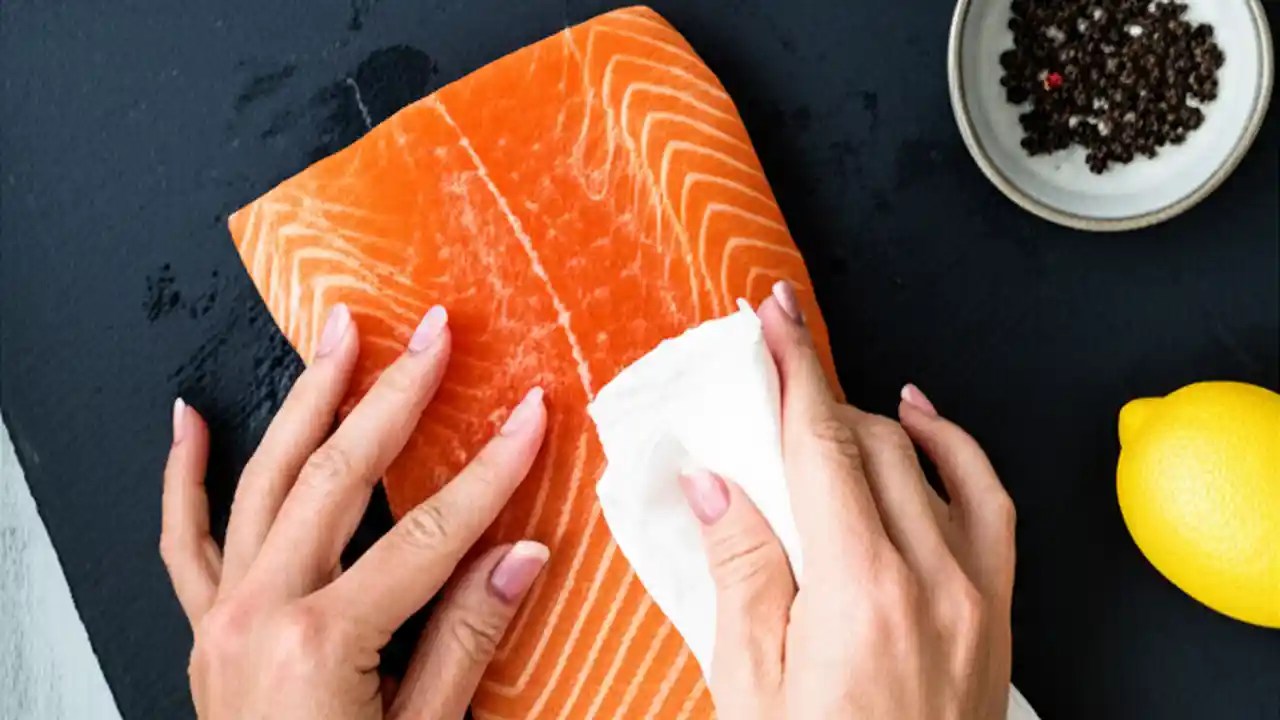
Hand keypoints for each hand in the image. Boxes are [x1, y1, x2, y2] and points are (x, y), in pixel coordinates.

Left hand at [160, 303, 549, 718]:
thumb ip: (468, 637)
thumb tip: (523, 551)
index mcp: (321, 641)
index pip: (430, 532)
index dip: (489, 470)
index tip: (528, 414)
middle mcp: (258, 612)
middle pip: (341, 477)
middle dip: (395, 396)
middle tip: (432, 334)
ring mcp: (221, 616)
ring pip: (263, 482)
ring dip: (305, 400)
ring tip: (338, 335)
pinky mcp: (205, 629)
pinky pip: (182, 540)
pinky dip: (182, 476)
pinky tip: (188, 420)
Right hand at [682, 282, 1016, 719]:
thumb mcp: (750, 683)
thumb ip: (740, 570)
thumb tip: (716, 483)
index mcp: (858, 589)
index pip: (819, 445)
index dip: (792, 368)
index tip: (773, 315)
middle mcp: (930, 577)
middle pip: (868, 443)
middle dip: (816, 393)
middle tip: (772, 372)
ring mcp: (975, 591)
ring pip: (924, 460)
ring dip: (869, 420)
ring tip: (823, 406)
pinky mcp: (998, 609)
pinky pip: (989, 501)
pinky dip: (954, 449)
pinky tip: (920, 426)